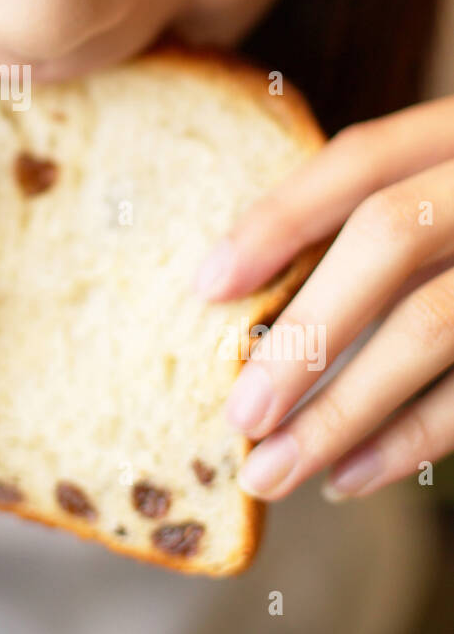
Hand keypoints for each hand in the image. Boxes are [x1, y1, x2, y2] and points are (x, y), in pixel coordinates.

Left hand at [194, 97, 453, 501]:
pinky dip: (414, 436)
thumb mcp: (450, 188)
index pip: (364, 159)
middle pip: (391, 234)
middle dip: (307, 330)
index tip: (205, 286)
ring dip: (345, 408)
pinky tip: (352, 474)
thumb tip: (251, 298)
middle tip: (237, 413)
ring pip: (437, 322)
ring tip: (272, 470)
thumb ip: (391, 216)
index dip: (279, 218)